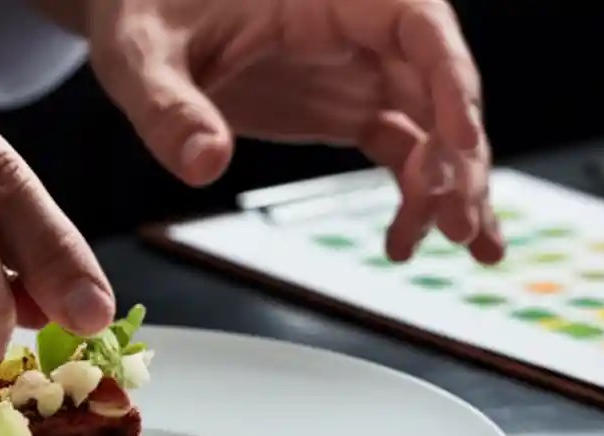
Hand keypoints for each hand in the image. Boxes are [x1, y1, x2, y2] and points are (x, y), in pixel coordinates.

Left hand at [42, 0, 502, 263]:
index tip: (462, 144)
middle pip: (440, 84)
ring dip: (452, 183)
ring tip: (465, 244)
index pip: (417, 24)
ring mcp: (357, 70)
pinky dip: (414, 194)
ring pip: (431, 124)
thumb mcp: (142, 54)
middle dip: (460, 156)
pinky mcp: (344, 106)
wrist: (138, 15)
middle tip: (458, 226)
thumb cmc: (142, 9)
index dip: (452, 82)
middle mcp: (358, 27)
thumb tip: (204, 166)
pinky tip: (408, 242)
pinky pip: (400, 148)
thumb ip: (170, 107)